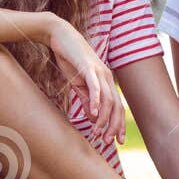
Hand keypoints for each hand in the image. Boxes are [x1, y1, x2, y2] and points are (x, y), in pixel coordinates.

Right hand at [46, 17, 123, 144]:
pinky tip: (94, 114)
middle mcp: (107, 76)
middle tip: (107, 141)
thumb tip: (93, 118)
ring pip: (107, 99)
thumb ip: (87, 101)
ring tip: (98, 132)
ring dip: (104, 118)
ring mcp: (99, 71)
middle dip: (113, 126)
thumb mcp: (79, 84)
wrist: (60, 36)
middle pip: (116, 105)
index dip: (118, 124)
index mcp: (106, 81)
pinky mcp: (88, 67)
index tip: (116, 141)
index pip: (117, 106)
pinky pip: (95, 86)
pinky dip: (96, 101)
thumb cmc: (69, 59)